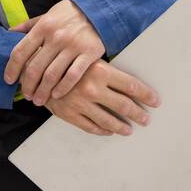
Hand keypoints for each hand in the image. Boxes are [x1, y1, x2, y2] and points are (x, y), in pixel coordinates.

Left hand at [5, 0, 105, 104]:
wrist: (97, 10)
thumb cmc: (68, 15)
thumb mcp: (46, 15)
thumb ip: (28, 25)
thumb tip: (9, 33)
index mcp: (42, 27)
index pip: (20, 52)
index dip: (12, 69)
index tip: (9, 80)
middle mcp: (56, 37)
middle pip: (35, 68)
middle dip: (27, 86)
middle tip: (26, 95)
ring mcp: (72, 46)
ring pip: (52, 75)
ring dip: (43, 91)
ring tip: (39, 100)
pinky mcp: (89, 53)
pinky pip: (73, 75)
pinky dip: (63, 88)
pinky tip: (56, 95)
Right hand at [43, 59, 159, 135]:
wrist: (35, 67)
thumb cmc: (65, 60)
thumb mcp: (88, 59)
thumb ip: (108, 71)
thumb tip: (132, 83)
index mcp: (100, 70)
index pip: (131, 86)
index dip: (146, 95)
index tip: (156, 101)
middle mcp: (91, 88)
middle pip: (123, 105)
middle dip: (138, 114)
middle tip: (146, 119)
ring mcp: (80, 103)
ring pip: (108, 121)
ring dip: (122, 127)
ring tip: (129, 129)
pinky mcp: (69, 114)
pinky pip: (91, 127)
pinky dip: (102, 131)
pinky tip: (109, 131)